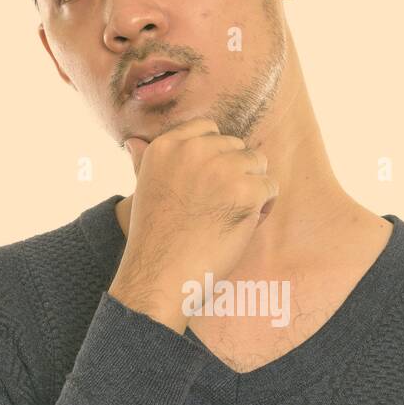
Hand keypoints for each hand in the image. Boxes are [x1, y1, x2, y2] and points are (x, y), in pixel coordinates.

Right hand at [109, 115, 277, 330]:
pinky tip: (243, 226)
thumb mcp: (144, 189)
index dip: (215, 156)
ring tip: (232, 216)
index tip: (208, 185)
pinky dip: (264, 207)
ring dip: (252, 187)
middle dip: (235, 172)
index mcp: (166, 146)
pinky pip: (270, 187)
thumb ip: (144, 160)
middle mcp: (194, 150)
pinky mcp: (245, 190)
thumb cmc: (155, 239)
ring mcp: (221, 169)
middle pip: (235, 146)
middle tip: (219, 207)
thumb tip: (133, 140)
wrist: (161, 275)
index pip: (208, 129)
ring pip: (257, 162)